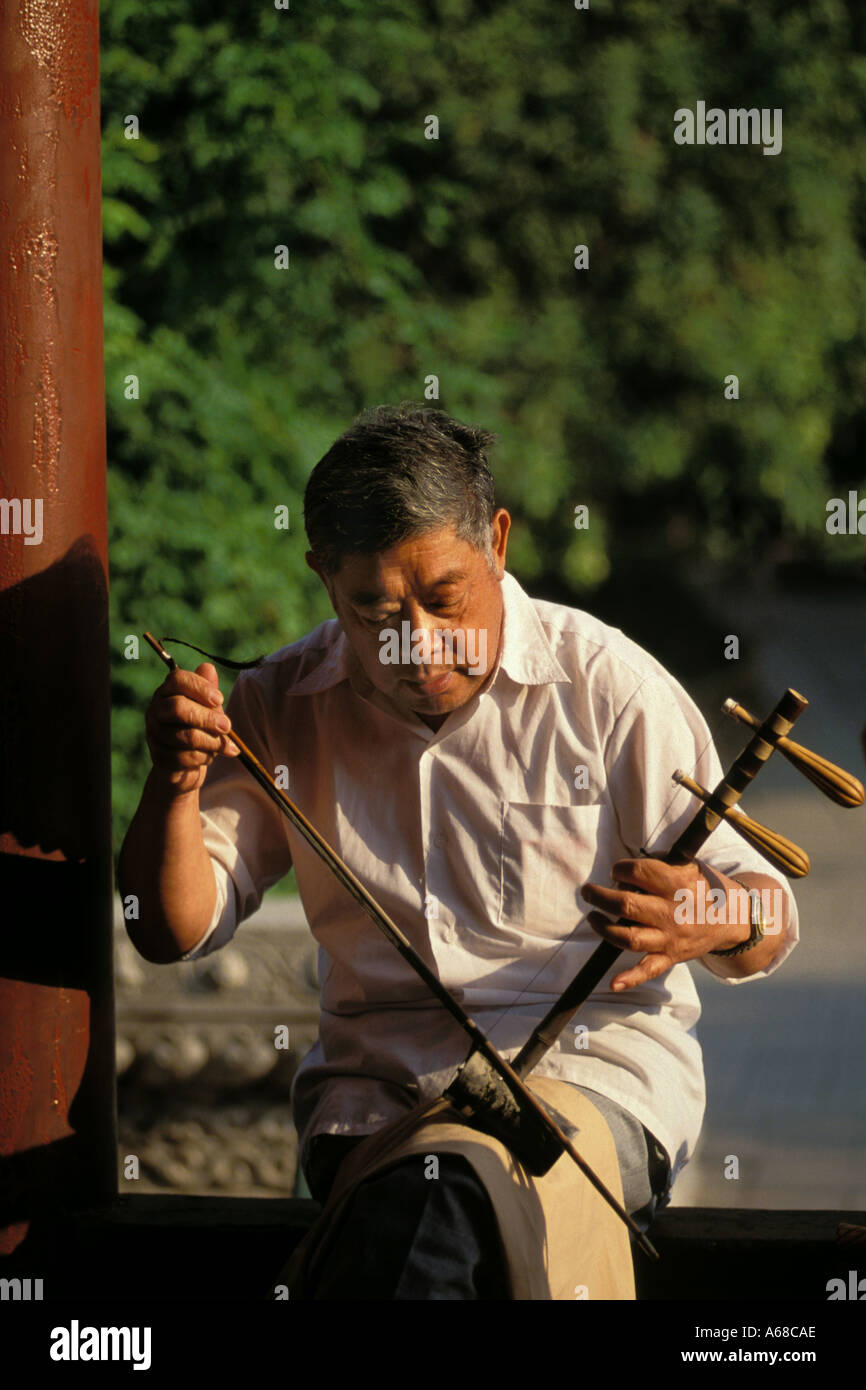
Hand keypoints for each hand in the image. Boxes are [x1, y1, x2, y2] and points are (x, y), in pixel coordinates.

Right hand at [145, 661, 239, 794]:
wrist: (186, 764)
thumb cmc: (200, 728)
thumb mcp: (209, 708)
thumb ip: (209, 691)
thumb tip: (208, 668)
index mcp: (168, 691)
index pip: (177, 679)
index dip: (200, 687)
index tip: (220, 699)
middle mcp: (156, 709)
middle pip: (178, 708)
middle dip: (207, 718)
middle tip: (227, 726)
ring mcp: (154, 733)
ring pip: (184, 736)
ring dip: (210, 742)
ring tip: (223, 746)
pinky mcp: (158, 756)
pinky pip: (183, 757)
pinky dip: (202, 758)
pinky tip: (209, 757)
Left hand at [579, 856, 749, 991]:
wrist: (733, 919)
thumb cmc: (705, 888)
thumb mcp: (689, 866)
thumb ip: (661, 863)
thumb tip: (628, 870)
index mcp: (677, 885)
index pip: (638, 873)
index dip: (620, 869)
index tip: (617, 871)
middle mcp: (672, 912)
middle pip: (627, 905)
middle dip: (600, 896)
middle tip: (588, 891)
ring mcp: (671, 938)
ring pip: (630, 937)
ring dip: (604, 928)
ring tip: (593, 917)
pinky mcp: (671, 956)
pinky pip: (649, 970)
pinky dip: (631, 978)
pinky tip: (613, 983)